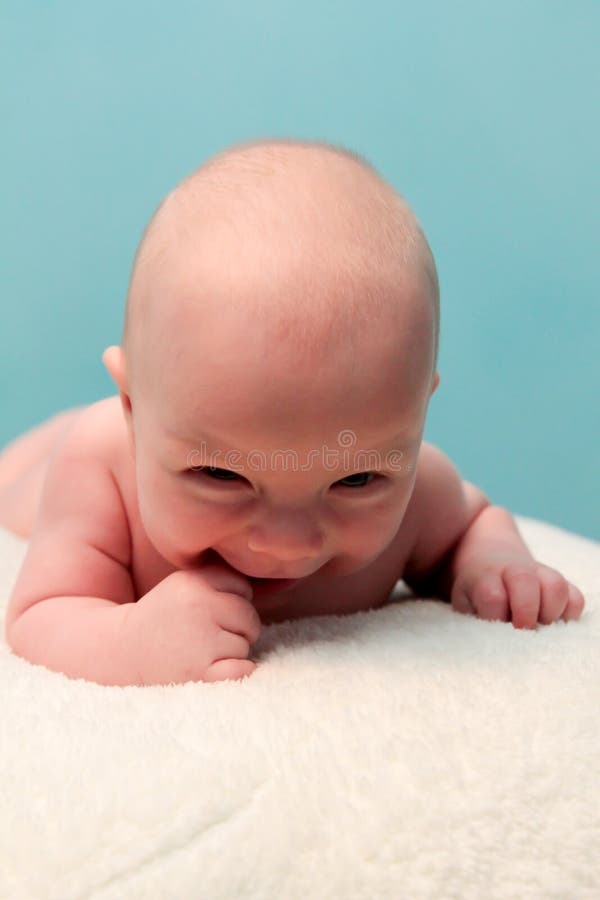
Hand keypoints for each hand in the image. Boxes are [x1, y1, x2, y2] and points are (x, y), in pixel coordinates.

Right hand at [120, 561, 260, 684]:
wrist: (122, 653)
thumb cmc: (162, 618)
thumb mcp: (184, 584)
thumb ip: (220, 578)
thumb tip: (276, 582)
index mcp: (193, 582)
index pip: (242, 587)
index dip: (232, 600)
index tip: (212, 612)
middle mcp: (199, 607)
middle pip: (250, 616)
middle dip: (238, 627)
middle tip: (209, 635)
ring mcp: (201, 640)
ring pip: (246, 643)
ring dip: (232, 651)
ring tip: (203, 651)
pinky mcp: (201, 672)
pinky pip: (243, 668)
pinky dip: (237, 671)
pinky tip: (217, 670)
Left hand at [450, 558, 584, 629]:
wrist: (491, 560)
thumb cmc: (476, 593)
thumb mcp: (465, 604)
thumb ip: (473, 622)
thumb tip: (485, 648)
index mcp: (485, 577)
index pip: (492, 596)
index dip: (495, 619)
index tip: (494, 636)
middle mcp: (514, 571)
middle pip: (524, 581)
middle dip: (525, 614)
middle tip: (521, 635)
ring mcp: (540, 574)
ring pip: (556, 587)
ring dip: (550, 615)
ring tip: (537, 630)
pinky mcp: (559, 583)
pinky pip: (575, 599)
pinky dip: (569, 616)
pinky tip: (552, 626)